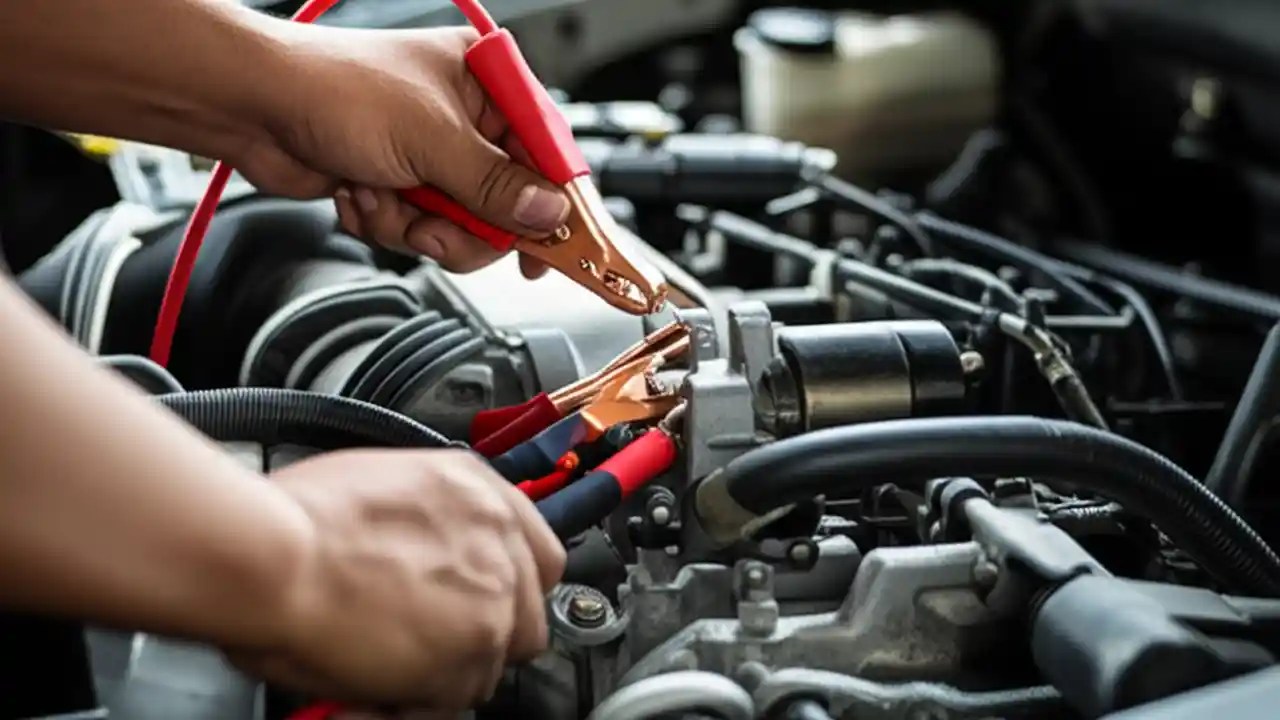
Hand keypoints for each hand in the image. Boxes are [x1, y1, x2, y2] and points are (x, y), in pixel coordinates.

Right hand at [229, 448, 564, 709]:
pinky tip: (379, 684)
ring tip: (390, 664)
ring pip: (493, 662)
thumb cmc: (296, 521)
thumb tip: (424, 555)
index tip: (485, 604)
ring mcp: (493, 596)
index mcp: (476, 489)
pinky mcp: (473, 649)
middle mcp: (497, 538)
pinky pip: (458, 696)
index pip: (538, 552)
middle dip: (484, 638)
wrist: (272, 557)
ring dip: (448, 672)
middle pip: (526, 615)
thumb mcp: (381, 486)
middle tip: (429, 645)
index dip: (510, 587)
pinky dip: (423, 701)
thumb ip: (427, 523)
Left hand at [237, 24, 563, 276]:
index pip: (546, 153)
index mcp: (487, 84)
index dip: (554, 206)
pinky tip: (362, 194)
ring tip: (386, 196)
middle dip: (464, 222)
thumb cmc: (333, 89)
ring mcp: (431, 157)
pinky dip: (388, 224)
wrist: (253, 108)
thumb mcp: (431, 140)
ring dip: (417, 225)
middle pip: (506, 204)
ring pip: (462, 227)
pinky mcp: (401, 187)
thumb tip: (548, 213)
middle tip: (435, 219)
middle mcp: (465, 121)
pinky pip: (421, 232)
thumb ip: (495, 184)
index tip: (558, 246)